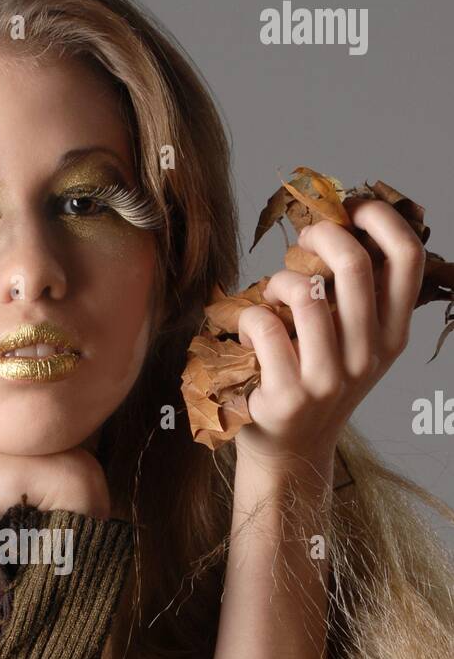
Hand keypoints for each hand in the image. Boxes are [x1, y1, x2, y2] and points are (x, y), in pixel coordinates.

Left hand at [234, 199, 425, 473]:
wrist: (289, 452)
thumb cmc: (316, 383)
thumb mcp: (354, 344)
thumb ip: (359, 296)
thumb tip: (348, 222)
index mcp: (392, 336)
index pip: (408, 257)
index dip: (381, 217)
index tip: (352, 206)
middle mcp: (368, 357)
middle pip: (354, 263)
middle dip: (323, 232)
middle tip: (305, 236)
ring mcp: (328, 379)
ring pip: (305, 291)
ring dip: (279, 279)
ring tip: (272, 295)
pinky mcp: (287, 395)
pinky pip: (263, 325)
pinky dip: (249, 318)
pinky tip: (251, 333)